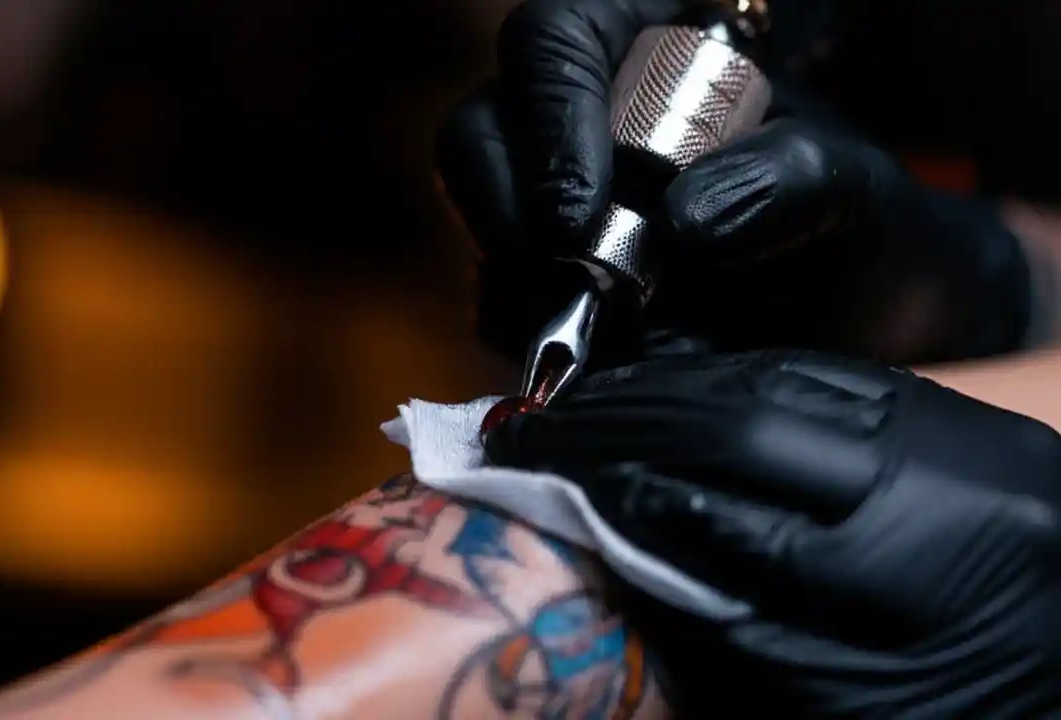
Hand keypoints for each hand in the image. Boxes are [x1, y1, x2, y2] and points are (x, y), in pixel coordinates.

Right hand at [437, 0, 1033, 363]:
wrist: (848, 319)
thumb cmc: (850, 230)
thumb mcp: (852, 193)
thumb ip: (789, 182)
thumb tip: (684, 223)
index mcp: (644, 44)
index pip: (555, 40)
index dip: (549, 116)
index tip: (579, 213)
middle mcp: (575, 114)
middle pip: (480, 134)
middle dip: (509, 213)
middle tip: (574, 286)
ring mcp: (543, 198)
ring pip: (480, 226)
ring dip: (525, 289)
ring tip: (612, 336)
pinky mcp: (533, 279)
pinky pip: (494, 302)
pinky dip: (538, 340)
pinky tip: (606, 360)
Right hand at [484, 350, 1060, 716]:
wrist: (1055, 675)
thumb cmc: (940, 714)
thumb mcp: (819, 703)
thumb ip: (713, 613)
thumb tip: (601, 526)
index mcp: (928, 574)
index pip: (730, 502)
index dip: (618, 481)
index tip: (538, 474)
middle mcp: (961, 481)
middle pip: (753, 418)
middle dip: (632, 420)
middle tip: (548, 432)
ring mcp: (971, 435)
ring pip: (786, 376)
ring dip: (675, 389)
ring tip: (595, 408)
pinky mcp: (963, 415)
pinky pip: (828, 374)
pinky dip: (738, 381)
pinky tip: (676, 393)